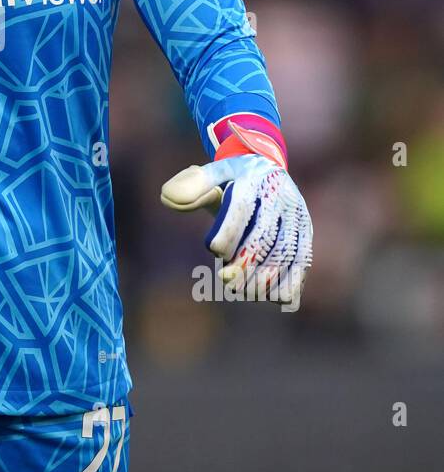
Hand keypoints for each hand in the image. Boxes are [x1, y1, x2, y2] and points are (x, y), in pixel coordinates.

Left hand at [160, 153, 312, 306]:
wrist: (269, 173)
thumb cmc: (233, 180)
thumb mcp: (213, 174)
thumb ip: (191, 186)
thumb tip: (166, 197)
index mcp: (254, 179)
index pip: (241, 207)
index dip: (228, 231)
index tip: (212, 249)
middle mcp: (280, 198)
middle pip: (264, 235)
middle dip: (245, 262)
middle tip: (226, 280)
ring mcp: (296, 218)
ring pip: (285, 253)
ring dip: (266, 278)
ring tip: (245, 292)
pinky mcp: (305, 235)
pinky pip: (301, 262)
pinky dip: (290, 282)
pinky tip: (275, 298)